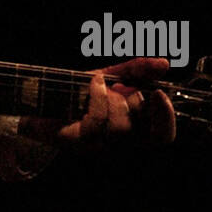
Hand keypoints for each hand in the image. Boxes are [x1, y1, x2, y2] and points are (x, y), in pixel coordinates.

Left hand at [21, 57, 175, 152]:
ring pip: (120, 129)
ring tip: (102, 86)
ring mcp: (99, 148)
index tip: (159, 93)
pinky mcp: (79, 145)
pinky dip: (98, 96)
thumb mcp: (112, 76)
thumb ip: (138, 70)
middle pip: (142, 134)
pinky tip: (93, 83)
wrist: (44, 95)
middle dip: (135, 104)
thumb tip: (164, 63)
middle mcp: (119, 144)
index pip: (162, 137)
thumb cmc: (81, 90)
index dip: (166, 119)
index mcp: (133, 129)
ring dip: (113, 100)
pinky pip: (97, 122)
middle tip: (124, 88)